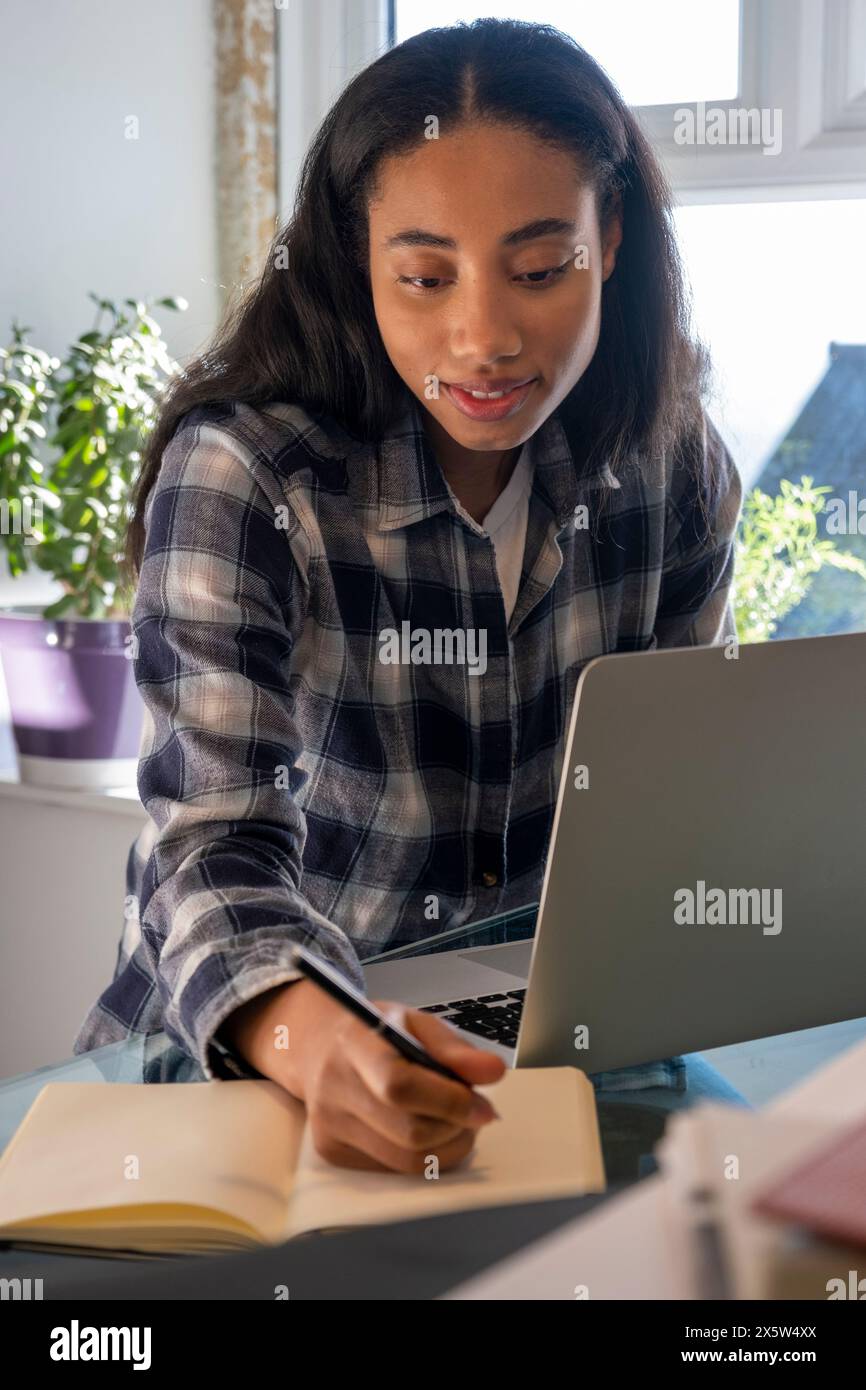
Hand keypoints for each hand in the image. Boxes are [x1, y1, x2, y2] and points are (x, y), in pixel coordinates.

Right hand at [224, 980, 506, 1172]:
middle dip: (456, 1127)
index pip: (399, 1086)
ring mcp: (330, 1127)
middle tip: (476, 1111)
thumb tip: (494, 1073)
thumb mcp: (416, 1024)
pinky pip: (394, 1169)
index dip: (448, 1101)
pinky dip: (425, 1156)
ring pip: (406, 1160)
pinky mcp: (333, 1154)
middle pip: (409, 1132)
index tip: (483, 1105)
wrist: (318, 1048)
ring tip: (457, 1121)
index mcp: (355, 1045)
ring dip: (447, 1147)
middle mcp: (334, 1090)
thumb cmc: (375, 1033)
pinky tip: (428, 1130)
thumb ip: (455, 1049)